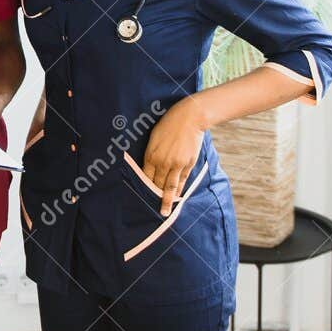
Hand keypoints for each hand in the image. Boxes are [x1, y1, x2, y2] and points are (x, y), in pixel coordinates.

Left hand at [142, 96, 206, 216]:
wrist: (190, 118)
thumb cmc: (169, 124)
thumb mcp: (154, 137)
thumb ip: (151, 152)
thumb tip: (149, 164)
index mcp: (151, 155)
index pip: (145, 176)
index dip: (144, 187)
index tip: (141, 197)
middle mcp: (163, 162)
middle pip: (157, 184)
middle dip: (155, 197)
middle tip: (152, 210)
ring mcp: (176, 164)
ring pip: (170, 187)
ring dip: (167, 201)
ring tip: (165, 212)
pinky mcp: (188, 164)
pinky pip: (182, 181)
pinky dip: (179, 190)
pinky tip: (177, 198)